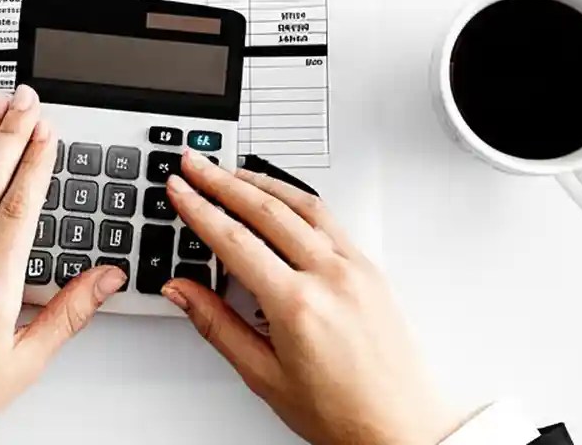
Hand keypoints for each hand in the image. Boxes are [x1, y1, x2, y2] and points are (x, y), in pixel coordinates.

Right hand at [160, 150, 465, 444]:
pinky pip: (328, 218)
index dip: (199, 209)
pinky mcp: (370, 268)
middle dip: (222, 180)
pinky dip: (296, 198)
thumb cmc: (342, 413)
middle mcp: (330, 277)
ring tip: (229, 171)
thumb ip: (217, 324)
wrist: (402, 426)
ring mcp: (355, 267)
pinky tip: (278, 195)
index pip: (235, 240)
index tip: (179, 190)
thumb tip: (181, 290)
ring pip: (301, 204)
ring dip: (259, 181)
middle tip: (194, 163)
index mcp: (298, 305)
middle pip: (265, 209)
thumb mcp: (263, 375)